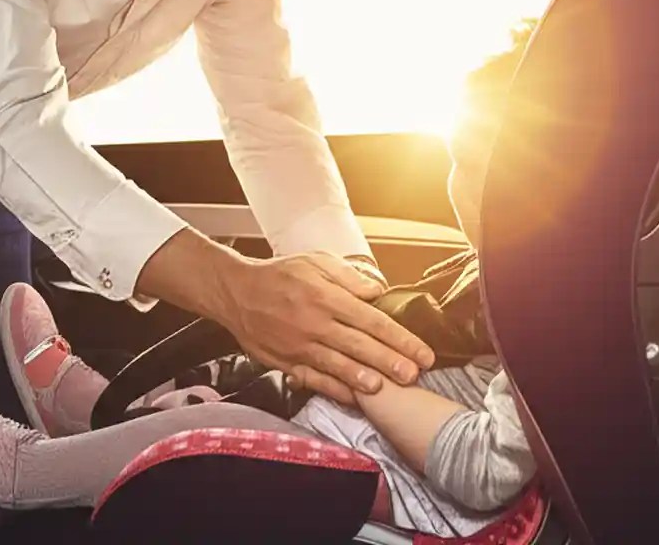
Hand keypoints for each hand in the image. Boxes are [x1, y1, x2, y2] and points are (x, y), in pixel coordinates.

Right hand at [213, 252, 434, 404]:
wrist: (236, 292)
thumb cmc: (279, 274)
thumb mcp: (315, 261)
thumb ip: (348, 277)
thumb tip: (377, 292)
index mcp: (327, 297)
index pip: (372, 320)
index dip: (399, 338)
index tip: (421, 352)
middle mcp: (315, 324)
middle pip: (359, 346)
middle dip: (389, 362)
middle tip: (413, 375)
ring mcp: (300, 346)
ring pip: (337, 365)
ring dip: (363, 378)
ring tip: (386, 389)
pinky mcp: (286, 362)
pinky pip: (314, 379)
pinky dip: (334, 389)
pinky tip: (354, 398)